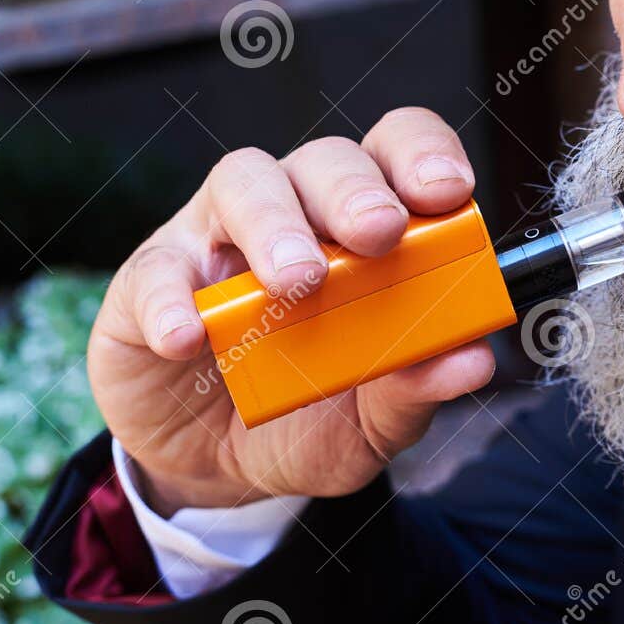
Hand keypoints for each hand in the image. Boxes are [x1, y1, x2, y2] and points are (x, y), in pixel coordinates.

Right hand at [87, 108, 495, 515]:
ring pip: (243, 182)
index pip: (398, 153)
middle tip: (379, 234)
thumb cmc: (313, 417)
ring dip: (273, 224)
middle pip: (325, 160)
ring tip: (296, 282)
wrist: (221, 471)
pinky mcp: (149, 282)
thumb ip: (418, 387)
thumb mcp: (374, 420)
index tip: (449, 192)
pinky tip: (190, 337)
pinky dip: (172, 299)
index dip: (424, 156)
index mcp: (366, 227)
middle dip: (356, 191)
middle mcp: (296, 211)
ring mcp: (217, 238)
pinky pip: (155, 271)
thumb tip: (473, 362)